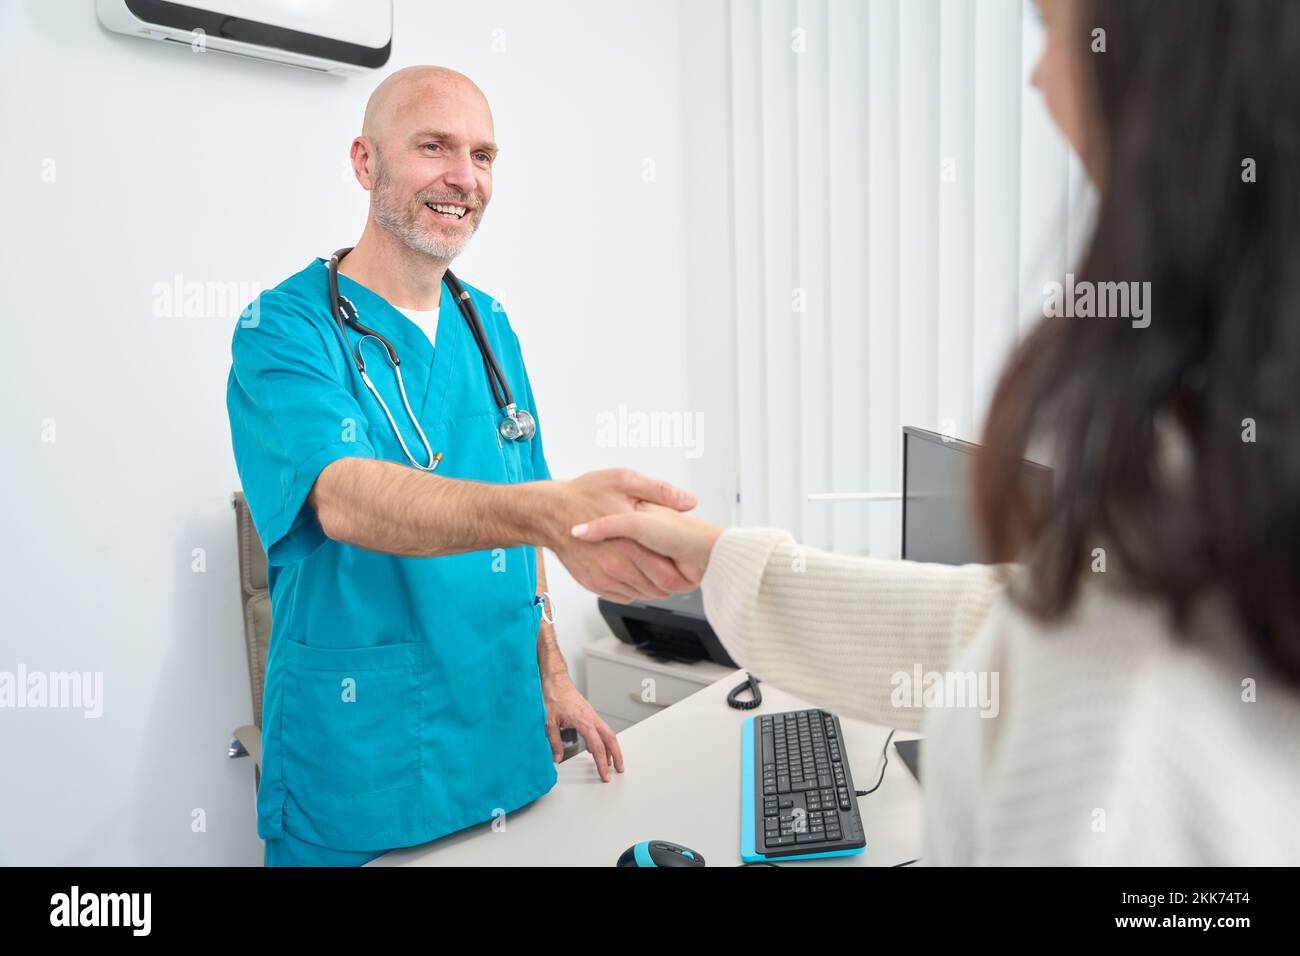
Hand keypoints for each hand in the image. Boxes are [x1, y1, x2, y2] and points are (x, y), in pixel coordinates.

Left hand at [541, 671, 624, 781]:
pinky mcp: (589, 714)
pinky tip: (596, 748)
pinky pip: (601, 729)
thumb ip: (554, 742)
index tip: (604, 774)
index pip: (597, 747)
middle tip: (619, 769)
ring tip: (610, 762)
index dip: (601, 763)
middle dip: (617, 755)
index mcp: (584, 721)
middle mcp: (592, 718)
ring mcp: (592, 715)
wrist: (555, 681)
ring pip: (608, 733)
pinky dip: (603, 740)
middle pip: (611, 739)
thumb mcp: (549, 722)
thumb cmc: (553, 696)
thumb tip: (557, 758)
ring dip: (611, 748)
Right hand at [544, 469, 697, 602]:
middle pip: (657, 590)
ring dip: (650, 585)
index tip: (684, 563)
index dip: (682, 574)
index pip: (668, 576)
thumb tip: (689, 501)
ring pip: (640, 594)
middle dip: (669, 580)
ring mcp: (603, 578)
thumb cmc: (584, 494)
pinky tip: (633, 570)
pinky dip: (631, 588)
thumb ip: (660, 492)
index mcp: (629, 542)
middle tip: (672, 564)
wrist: (549, 511)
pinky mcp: (592, 583)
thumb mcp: (625, 480)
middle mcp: (616, 566)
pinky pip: (622, 596)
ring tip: (653, 565)